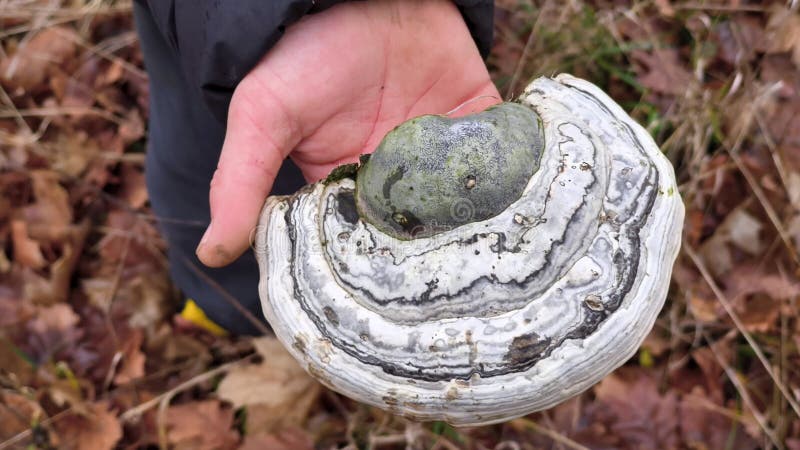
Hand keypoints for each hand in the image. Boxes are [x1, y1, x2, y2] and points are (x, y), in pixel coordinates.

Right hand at [196, 0, 499, 266]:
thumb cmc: (306, 53)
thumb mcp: (264, 116)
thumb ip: (242, 180)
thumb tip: (212, 253)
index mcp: (342, 192)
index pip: (358, 249)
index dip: (372, 275)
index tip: (386, 304)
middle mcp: (394, 183)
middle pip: (419, 239)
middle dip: (435, 263)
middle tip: (450, 293)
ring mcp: (438, 159)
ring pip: (467, 211)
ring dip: (481, 232)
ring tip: (494, 265)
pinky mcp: (476, 130)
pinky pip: (503, 166)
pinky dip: (517, 184)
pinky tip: (524, 214)